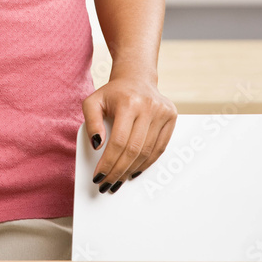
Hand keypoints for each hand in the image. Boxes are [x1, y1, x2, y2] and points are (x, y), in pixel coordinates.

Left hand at [81, 70, 177, 192]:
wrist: (136, 77)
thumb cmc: (112, 93)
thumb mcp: (93, 102)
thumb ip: (91, 122)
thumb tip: (97, 145)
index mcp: (128, 102)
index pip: (119, 141)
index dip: (109, 162)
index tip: (99, 176)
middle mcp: (148, 106)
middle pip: (134, 149)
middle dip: (119, 171)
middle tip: (108, 184)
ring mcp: (163, 112)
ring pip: (148, 152)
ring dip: (132, 170)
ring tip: (119, 180)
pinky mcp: (171, 117)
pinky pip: (160, 148)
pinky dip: (146, 163)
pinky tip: (134, 171)